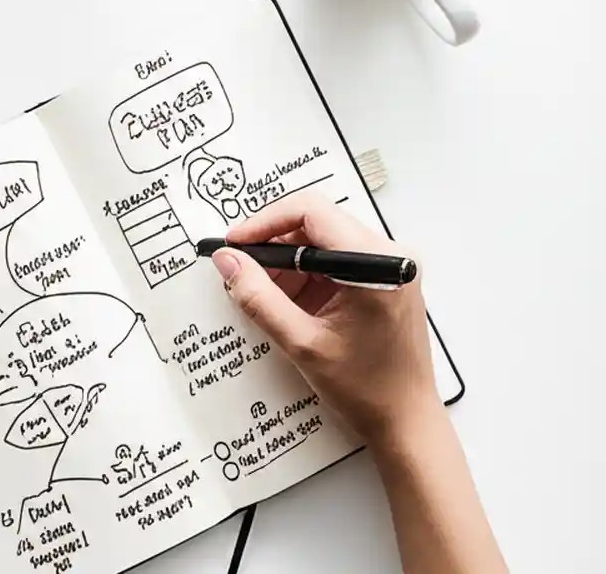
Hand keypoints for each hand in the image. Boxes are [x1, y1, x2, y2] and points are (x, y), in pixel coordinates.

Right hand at [211, 194, 439, 446]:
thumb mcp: (301, 343)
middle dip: (272, 246)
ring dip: (287, 265)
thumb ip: (258, 297)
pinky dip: (304, 278)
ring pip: (322, 243)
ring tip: (264, 298)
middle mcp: (389, 255)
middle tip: (240, 271)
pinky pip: (334, 263)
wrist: (406, 422)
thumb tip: (228, 261)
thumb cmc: (367, 390)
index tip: (235, 243)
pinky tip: (288, 306)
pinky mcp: (382, 281)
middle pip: (316, 223)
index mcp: (376, 263)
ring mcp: (388, 267)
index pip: (311, 211)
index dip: (265, 221)